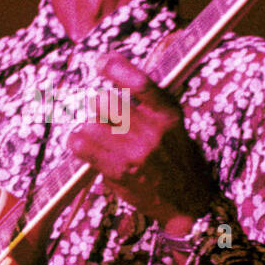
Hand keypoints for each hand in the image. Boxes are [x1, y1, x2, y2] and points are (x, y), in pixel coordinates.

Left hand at [67, 53, 218, 233]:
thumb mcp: (173, 126)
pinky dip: (76, 142)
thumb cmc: (177, 160)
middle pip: (105, 101)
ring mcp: (135, 153)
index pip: (140, 82)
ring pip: (90, 123)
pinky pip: (82, 146)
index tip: (101, 61)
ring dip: (86, 126)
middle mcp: (153, 131)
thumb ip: (149, 107)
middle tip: (99, 113)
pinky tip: (83, 145)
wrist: (188, 203)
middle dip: (97, 104)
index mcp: (168, 114)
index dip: (115, 67)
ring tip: (94, 134)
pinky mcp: (119, 172)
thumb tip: (111, 87)